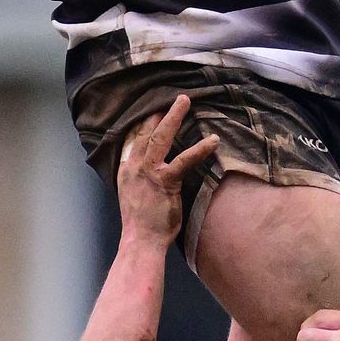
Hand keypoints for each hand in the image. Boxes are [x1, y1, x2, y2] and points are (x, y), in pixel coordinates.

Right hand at [117, 95, 217, 249]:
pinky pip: (183, 160)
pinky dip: (199, 149)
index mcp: (127, 170)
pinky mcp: (164, 181)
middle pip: (145, 133)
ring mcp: (148, 172)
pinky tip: (213, 141)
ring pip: (160, 137)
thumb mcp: (135, 195)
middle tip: (173, 98)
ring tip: (184, 101)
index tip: (154, 110)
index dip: (145, 124)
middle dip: (158, 113)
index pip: (135, 140)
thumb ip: (142, 179)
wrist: (141, 241)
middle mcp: (134, 167)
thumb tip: (156, 171)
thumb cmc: (142, 224)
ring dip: (173, 117)